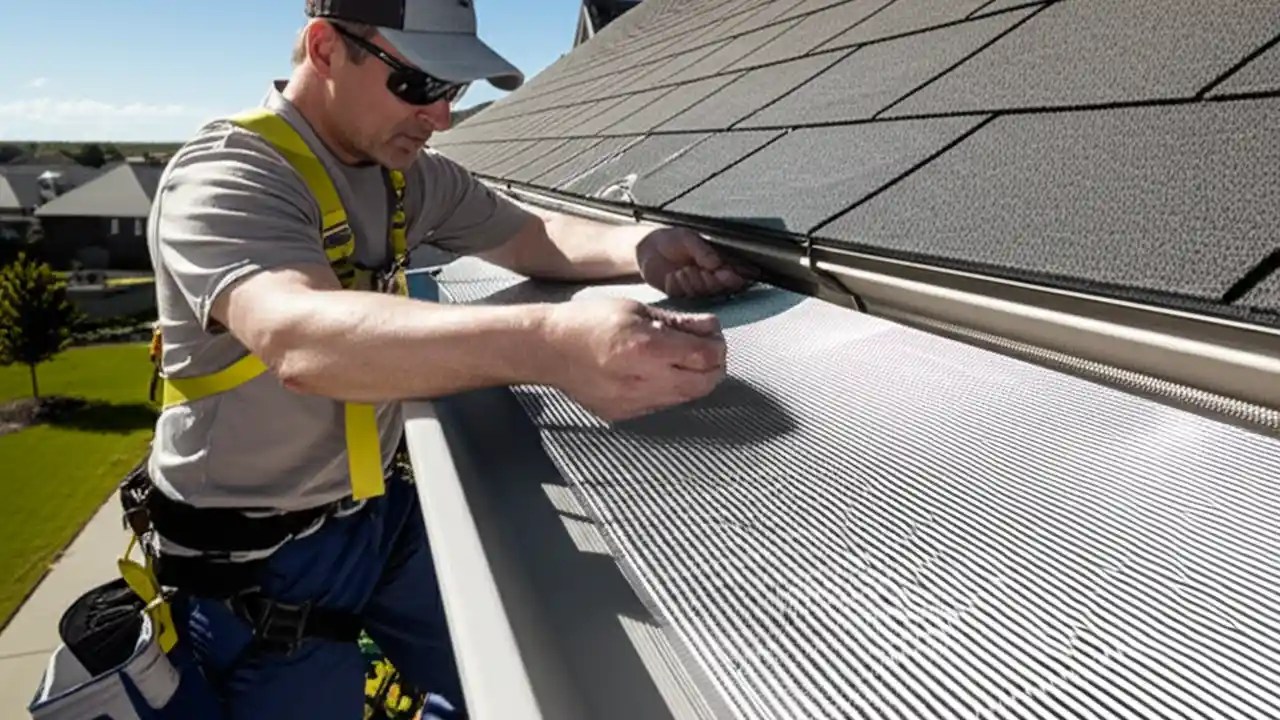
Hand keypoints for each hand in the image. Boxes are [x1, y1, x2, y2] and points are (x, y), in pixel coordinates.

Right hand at [543, 298, 725, 420]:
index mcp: (647, 348)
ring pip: (686, 398)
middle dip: (714, 367)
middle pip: (703, 384)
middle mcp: (643, 380)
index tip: (715, 338)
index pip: (705, 357)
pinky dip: (671, 391)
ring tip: (685, 361)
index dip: (718, 347)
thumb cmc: (588, 322)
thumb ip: (678, 322)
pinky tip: (660, 374)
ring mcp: (633, 402)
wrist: (549, 349)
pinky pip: (662, 406)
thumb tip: (710, 328)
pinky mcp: (624, 414)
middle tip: (710, 352)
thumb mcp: (636, 309)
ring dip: (695, 381)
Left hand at [636, 226, 753, 298]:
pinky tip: (671, 276)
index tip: (725, 274)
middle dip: (710, 281)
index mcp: (715, 262)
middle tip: (700, 271)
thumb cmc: (671, 239)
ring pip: (700, 292)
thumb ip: (703, 251)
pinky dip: (676, 285)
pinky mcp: (679, 293)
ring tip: (681, 270)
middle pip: (718, 287)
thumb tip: (717, 262)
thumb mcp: (688, 238)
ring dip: (691, 282)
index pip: (731, 274)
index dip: (731, 278)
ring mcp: (693, 285)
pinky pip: (682, 294)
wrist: (648, 248)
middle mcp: (707, 275)